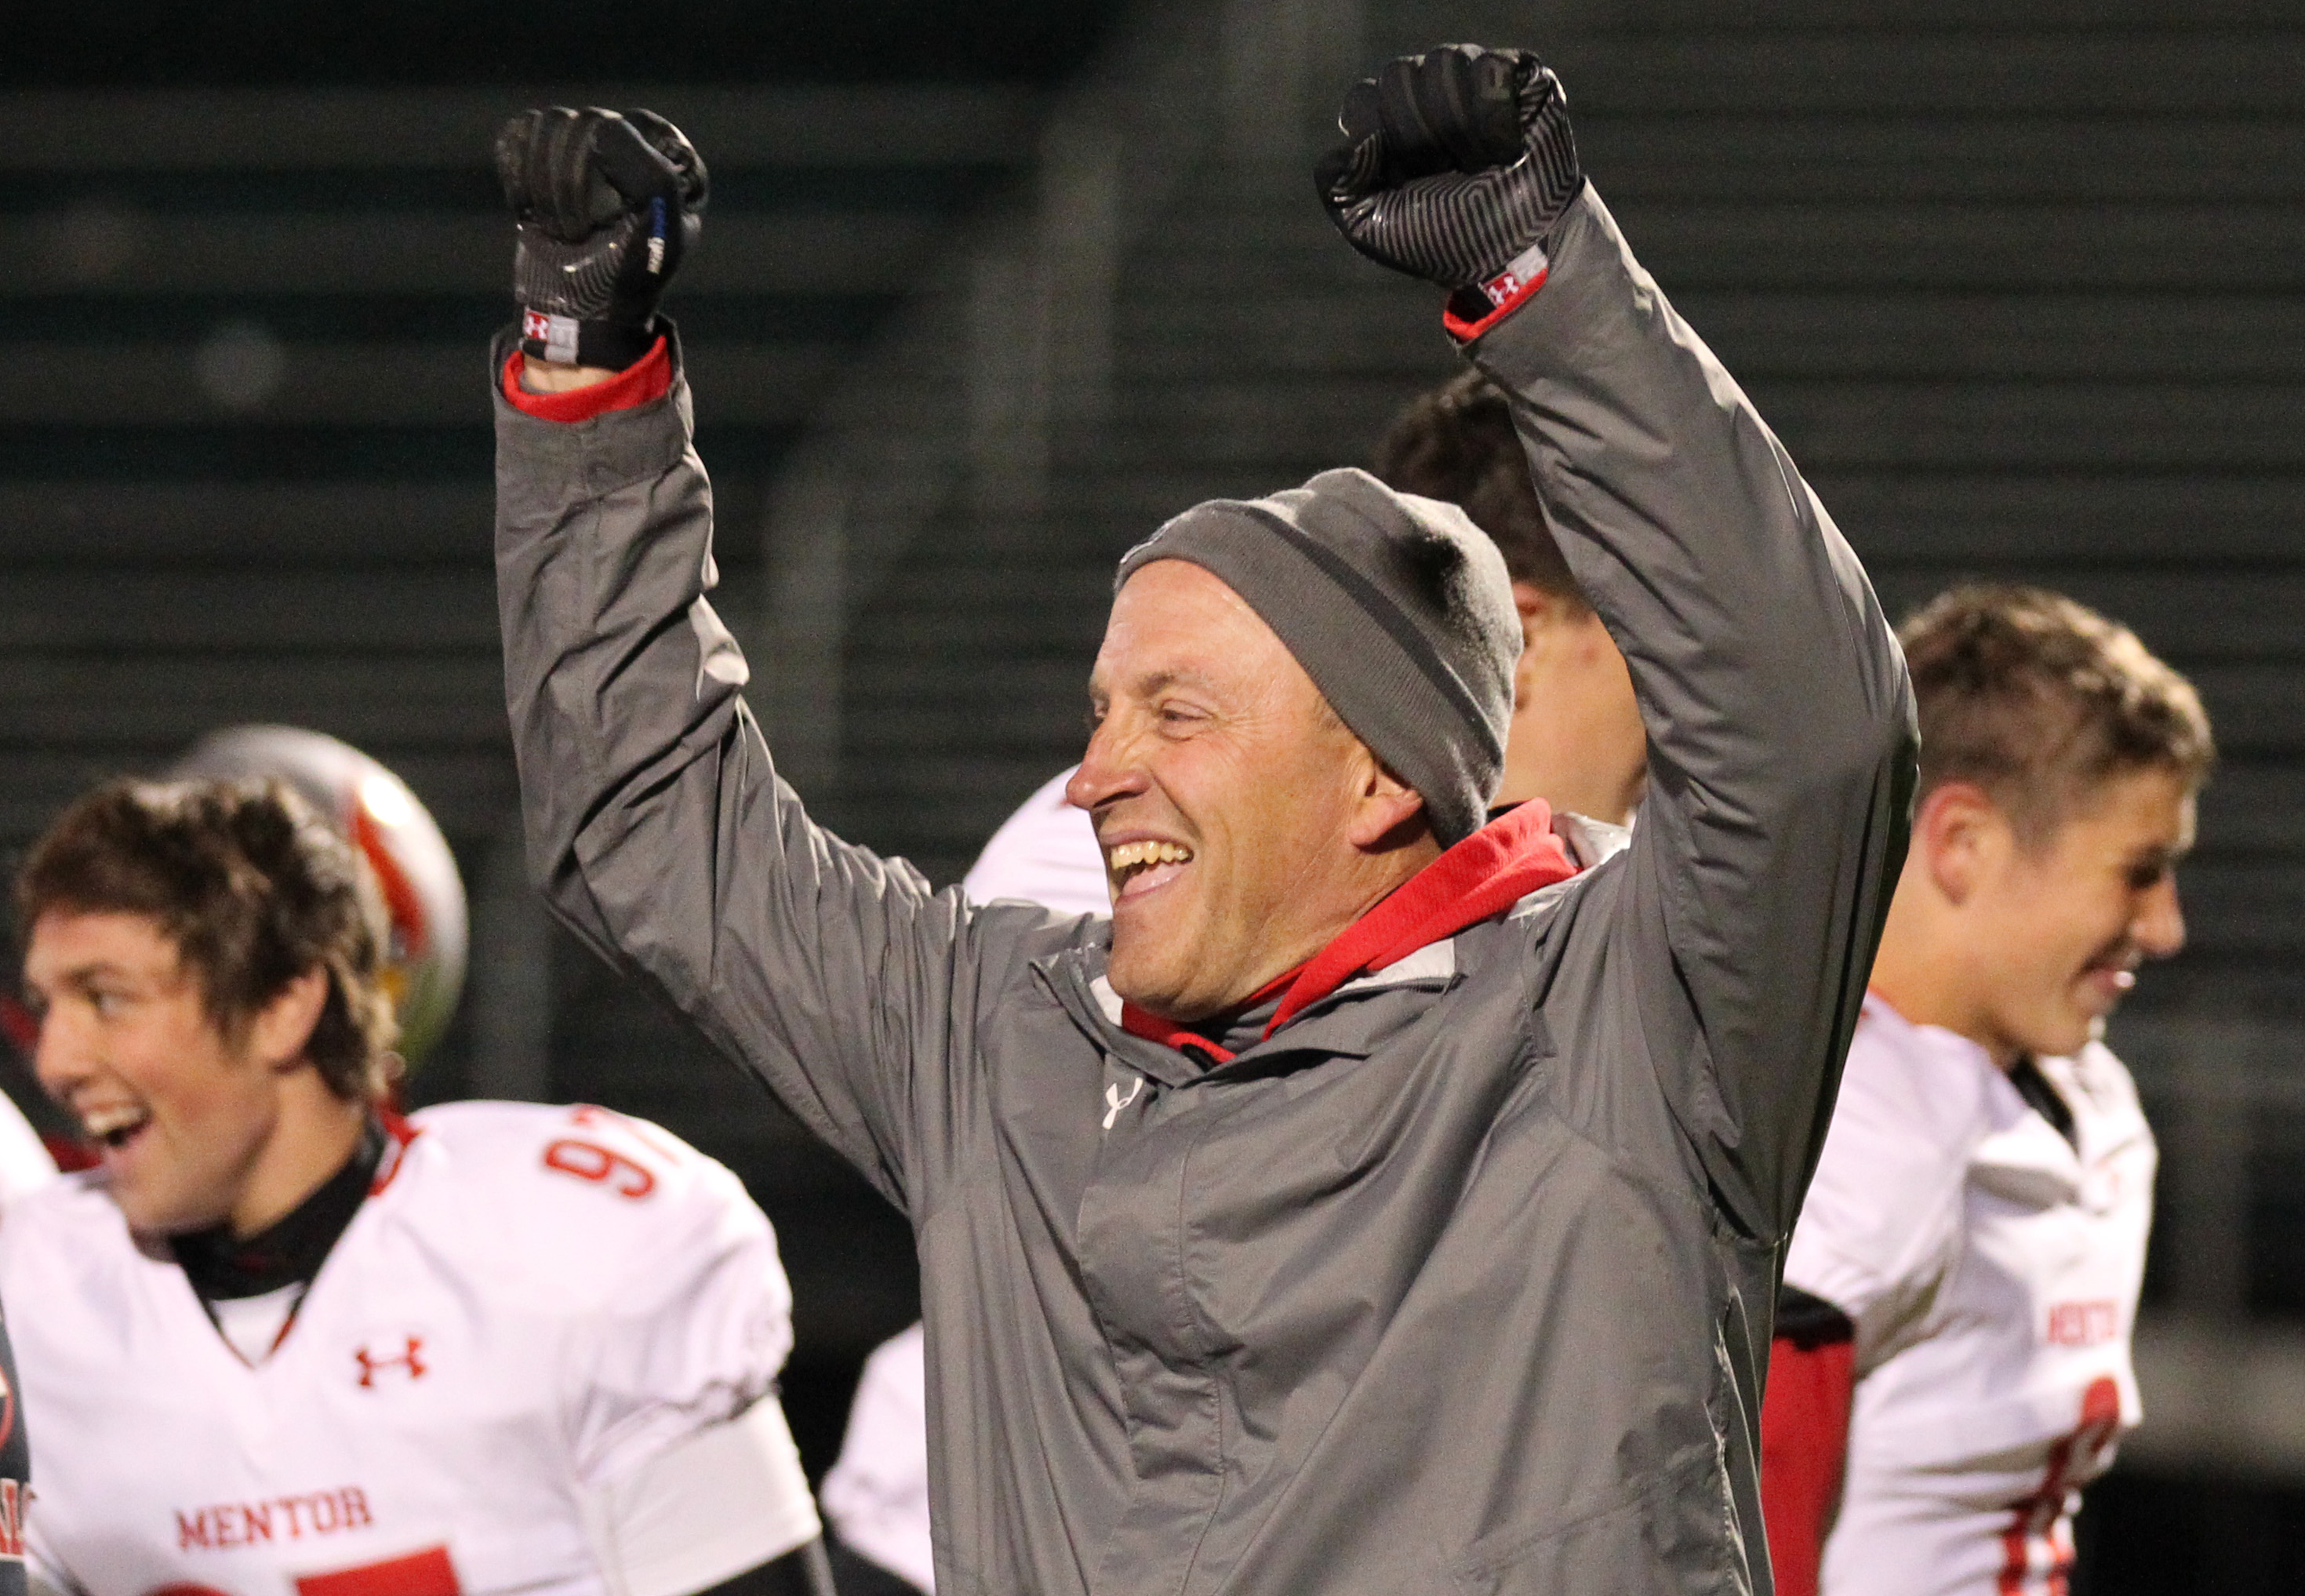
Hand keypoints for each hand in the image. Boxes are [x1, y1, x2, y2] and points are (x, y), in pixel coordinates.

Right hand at [496, 107, 707, 368]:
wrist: (583, 310)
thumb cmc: (631, 274)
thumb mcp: (661, 229)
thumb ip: (652, 172)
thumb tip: (602, 128)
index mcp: (669, 155)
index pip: (635, 122)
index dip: (615, 168)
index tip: (614, 212)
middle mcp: (628, 143)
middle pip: (583, 121)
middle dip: (571, 184)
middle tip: (577, 232)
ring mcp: (582, 147)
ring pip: (546, 124)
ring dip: (544, 185)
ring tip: (560, 226)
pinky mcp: (539, 157)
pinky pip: (517, 135)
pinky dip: (517, 178)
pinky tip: (531, 212)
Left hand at [1316, 46, 1581, 313]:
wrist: (1515, 255)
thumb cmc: (1445, 241)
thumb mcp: (1372, 228)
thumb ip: (1338, 187)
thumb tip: (1346, 141)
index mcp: (1390, 126)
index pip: (1365, 98)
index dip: (1378, 134)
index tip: (1403, 176)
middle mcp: (1428, 97)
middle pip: (1398, 75)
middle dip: (1416, 134)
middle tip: (1444, 172)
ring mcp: (1473, 84)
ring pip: (1443, 62)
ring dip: (1456, 126)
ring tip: (1477, 164)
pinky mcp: (1520, 79)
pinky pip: (1492, 66)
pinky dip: (1493, 113)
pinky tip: (1503, 148)